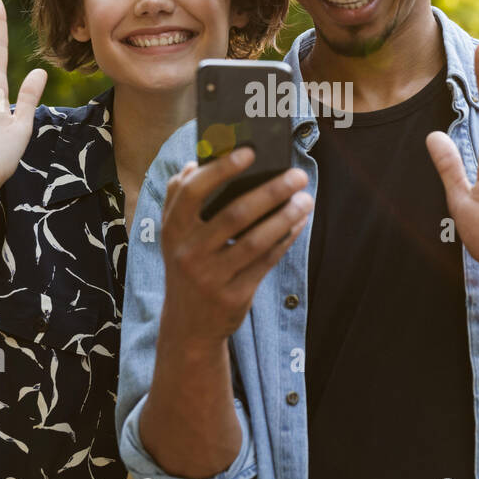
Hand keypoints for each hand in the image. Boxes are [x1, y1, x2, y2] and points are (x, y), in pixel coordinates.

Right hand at [159, 149, 311, 342]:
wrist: (188, 326)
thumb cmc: (188, 265)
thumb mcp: (175, 236)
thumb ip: (180, 197)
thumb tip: (194, 161)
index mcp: (172, 230)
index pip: (193, 192)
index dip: (220, 169)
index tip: (250, 152)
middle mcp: (188, 253)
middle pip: (235, 214)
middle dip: (271, 191)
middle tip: (298, 175)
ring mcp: (211, 277)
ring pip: (256, 240)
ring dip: (286, 216)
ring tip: (306, 199)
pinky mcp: (233, 296)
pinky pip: (266, 261)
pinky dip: (286, 239)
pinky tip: (299, 222)